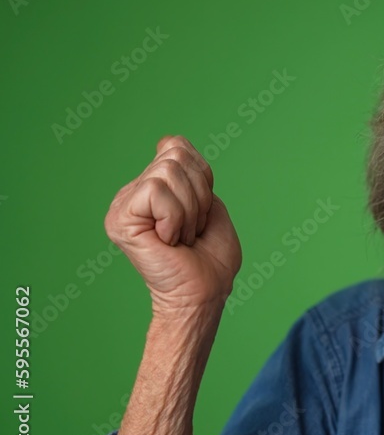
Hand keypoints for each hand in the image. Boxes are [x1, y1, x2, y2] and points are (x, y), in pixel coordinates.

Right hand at [104, 136, 241, 315]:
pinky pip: (158, 192)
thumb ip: (192, 172)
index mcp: (153, 188)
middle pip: (176, 155)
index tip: (201, 212)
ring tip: (181, 237)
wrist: (204, 293)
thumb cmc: (211, 257)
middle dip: (199, 194)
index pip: (177, 146)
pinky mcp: (120, 218)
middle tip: (191, 228)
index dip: (202, 177)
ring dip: (189, 210)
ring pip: (168, 172)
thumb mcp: (210, 204)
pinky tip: (169, 240)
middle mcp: (133, 193)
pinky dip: (176, 217)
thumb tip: (167, 142)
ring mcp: (123, 205)